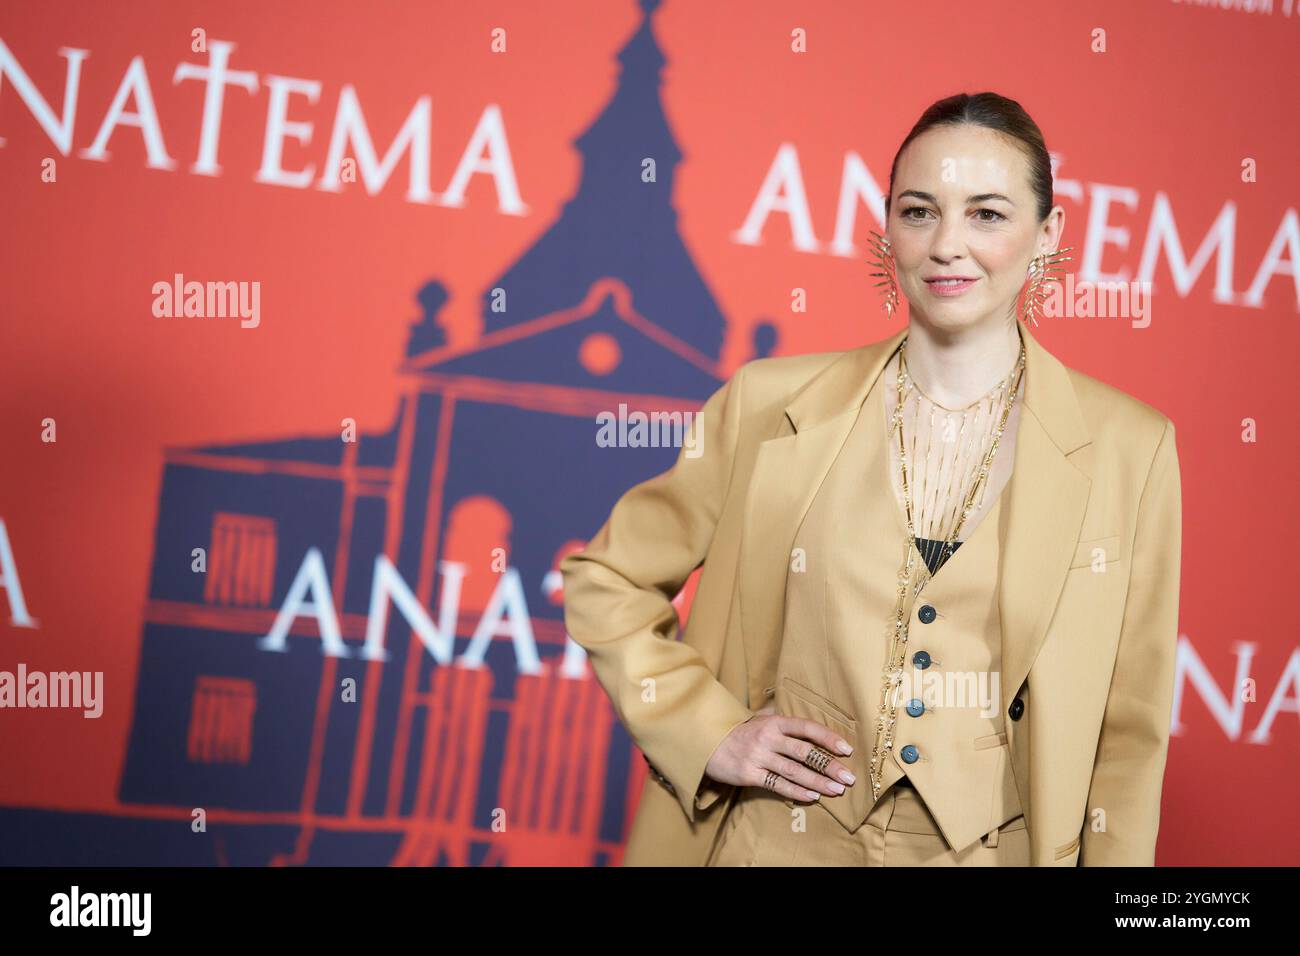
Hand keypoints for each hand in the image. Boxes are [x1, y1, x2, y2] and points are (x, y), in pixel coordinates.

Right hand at [704, 703, 855, 800]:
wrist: (708, 744)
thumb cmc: (741, 731)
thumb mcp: (760, 717)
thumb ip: (781, 714)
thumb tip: (805, 710)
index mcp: (774, 722)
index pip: (806, 728)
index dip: (828, 737)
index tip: (847, 749)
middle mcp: (768, 737)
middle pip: (804, 752)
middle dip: (829, 766)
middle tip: (849, 778)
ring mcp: (759, 756)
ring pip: (794, 771)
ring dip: (818, 782)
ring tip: (836, 790)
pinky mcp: (750, 774)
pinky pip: (778, 785)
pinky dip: (796, 791)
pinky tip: (812, 797)